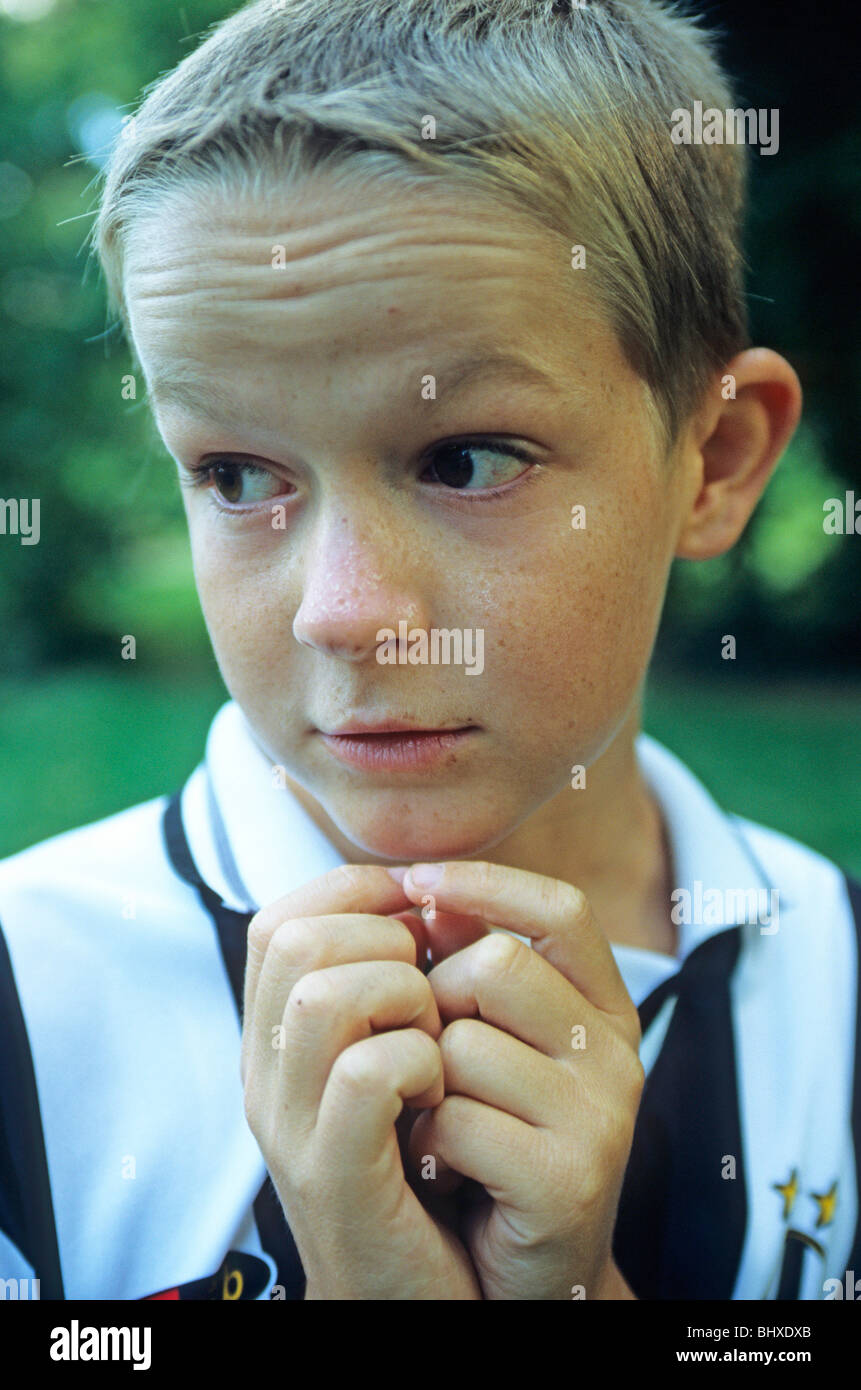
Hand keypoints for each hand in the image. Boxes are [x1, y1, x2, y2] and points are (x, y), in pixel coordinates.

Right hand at [240, 863, 481, 1299]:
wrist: (419, 1296)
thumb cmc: (425, 1168)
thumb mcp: (403, 1059)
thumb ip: (401, 982)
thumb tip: (435, 895)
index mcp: (275, 1042)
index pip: (280, 920)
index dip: (352, 894)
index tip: (416, 911)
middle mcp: (265, 1078)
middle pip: (294, 940)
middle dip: (382, 941)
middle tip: (429, 991)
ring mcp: (290, 1128)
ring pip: (321, 995)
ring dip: (402, 996)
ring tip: (435, 1039)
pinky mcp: (333, 1175)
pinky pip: (366, 1072)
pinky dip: (418, 1059)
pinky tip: (439, 1088)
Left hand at [398, 861, 643, 1299]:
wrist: (524, 1275)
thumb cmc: (493, 1141)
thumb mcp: (494, 1044)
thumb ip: (472, 970)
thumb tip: (428, 891)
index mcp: (604, 1009)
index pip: (561, 909)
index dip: (487, 883)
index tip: (416, 882)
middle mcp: (617, 1054)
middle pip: (495, 966)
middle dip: (435, 1003)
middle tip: (431, 1060)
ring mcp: (602, 1117)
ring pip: (462, 1046)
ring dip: (423, 1084)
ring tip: (437, 1121)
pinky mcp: (569, 1178)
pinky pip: (455, 1120)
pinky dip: (426, 1142)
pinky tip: (442, 1168)